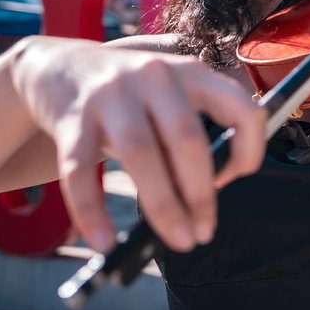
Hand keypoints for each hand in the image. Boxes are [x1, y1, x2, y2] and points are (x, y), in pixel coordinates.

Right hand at [10, 38, 266, 252]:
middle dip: (201, 195)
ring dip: (162, 206)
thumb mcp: (169, 100)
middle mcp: (156, 76)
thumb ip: (189, 135)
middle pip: (188, 139)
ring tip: (176, 240)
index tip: (234, 179)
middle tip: (203, 233)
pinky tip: (104, 240)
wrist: (60, 68)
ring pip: (142, 154)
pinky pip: (80, 170)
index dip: (249, 149)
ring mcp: (112, 93)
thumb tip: (204, 199)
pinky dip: (92, 210)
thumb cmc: (130, 97)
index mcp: (192, 73)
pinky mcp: (72, 116)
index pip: (241, 108)